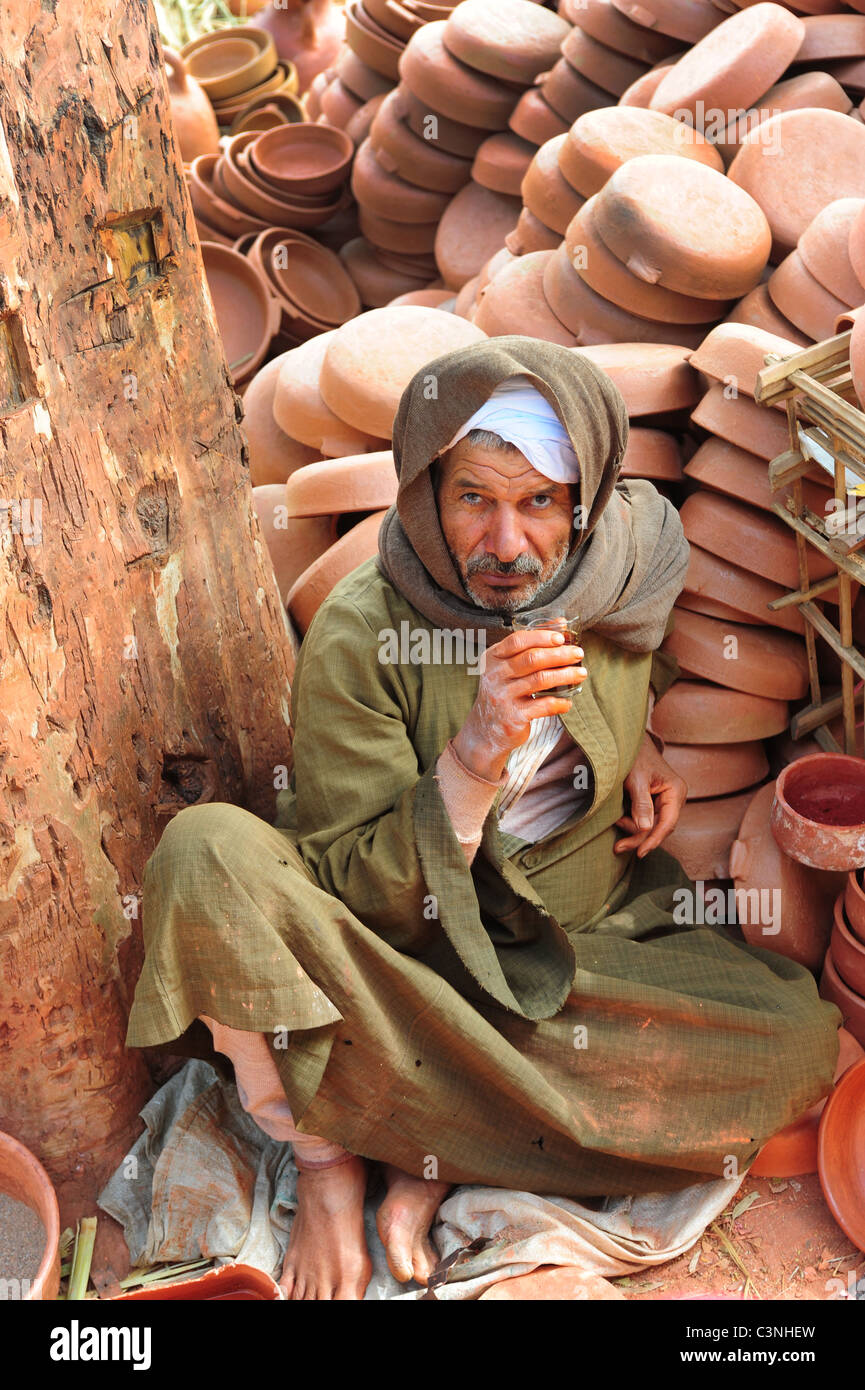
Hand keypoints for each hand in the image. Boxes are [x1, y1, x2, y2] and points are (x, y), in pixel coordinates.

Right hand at [451, 628, 585, 781]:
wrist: (484, 730)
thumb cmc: (502, 692)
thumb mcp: (506, 667)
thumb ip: (530, 646)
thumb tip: (560, 623)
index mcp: (492, 658)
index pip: (517, 641)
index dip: (541, 637)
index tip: (561, 637)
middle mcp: (494, 676)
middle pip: (532, 659)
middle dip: (559, 654)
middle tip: (579, 653)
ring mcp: (502, 697)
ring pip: (540, 680)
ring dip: (565, 675)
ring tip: (581, 673)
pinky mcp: (513, 717)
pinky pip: (543, 706)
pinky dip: (560, 703)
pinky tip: (568, 702)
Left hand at [614, 732, 686, 857]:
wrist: (629, 742)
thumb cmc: (635, 756)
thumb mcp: (636, 779)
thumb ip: (641, 803)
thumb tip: (645, 828)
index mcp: (676, 791)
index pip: (668, 823)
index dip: (653, 840)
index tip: (640, 852)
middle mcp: (674, 798)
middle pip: (659, 828)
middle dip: (639, 837)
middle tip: (618, 847)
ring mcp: (664, 801)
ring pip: (651, 826)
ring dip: (633, 829)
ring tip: (615, 821)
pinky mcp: (653, 803)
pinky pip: (645, 819)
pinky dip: (632, 822)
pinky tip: (619, 819)